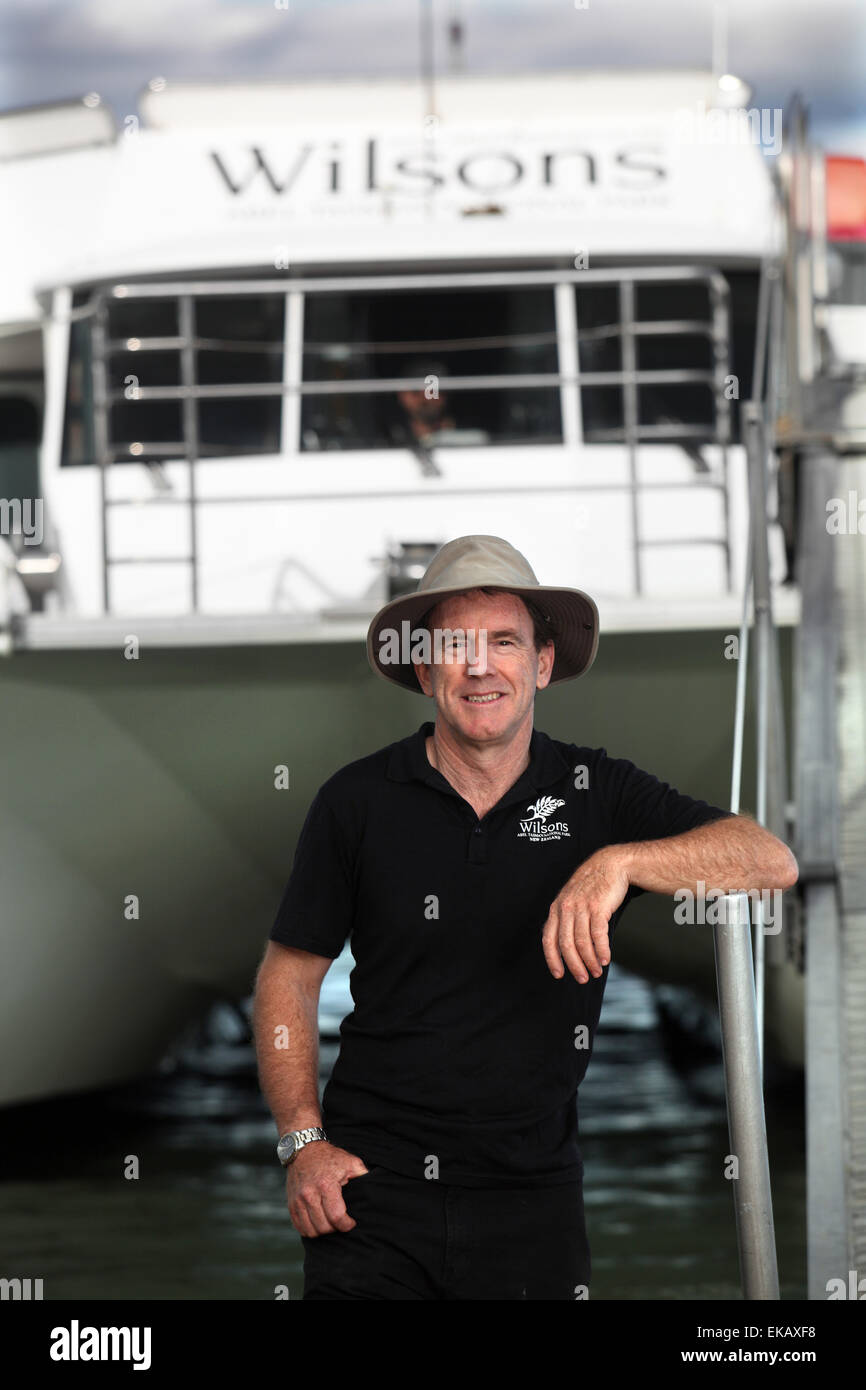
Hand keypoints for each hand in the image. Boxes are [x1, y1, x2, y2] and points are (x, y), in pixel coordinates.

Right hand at [286, 1141, 369, 1237]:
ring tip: (330, 1223)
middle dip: (336, 1229)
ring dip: (323, 1231)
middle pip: (324, 1227)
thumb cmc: (330, 1157)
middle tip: (341, 1222)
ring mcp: (298, 1200)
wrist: (304, 1150)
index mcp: (326, 1184)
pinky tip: (319, 1222)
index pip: (337, 1216)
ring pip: (311, 1231)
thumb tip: (376, 1189)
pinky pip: (300, 1227)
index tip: (351, 1222)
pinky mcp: (291, 1204)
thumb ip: (363, 1176)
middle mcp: (309, 1194)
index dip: (347, 1225)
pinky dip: (310, 1229)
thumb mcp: (351, 1162)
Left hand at [541, 849, 629, 982]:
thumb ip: (567, 918)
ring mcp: (582, 907)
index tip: (558, 974)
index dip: (552, 959)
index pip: (548, 938)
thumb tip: (567, 946)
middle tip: (582, 978)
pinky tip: (606, 959)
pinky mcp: (598, 907)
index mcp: (557, 908)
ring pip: (582, 942)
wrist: (611, 865)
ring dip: (590, 961)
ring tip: (597, 971)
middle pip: (566, 944)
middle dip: (574, 965)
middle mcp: (566, 908)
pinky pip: (598, 934)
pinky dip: (602, 950)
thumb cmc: (592, 885)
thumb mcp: (572, 899)